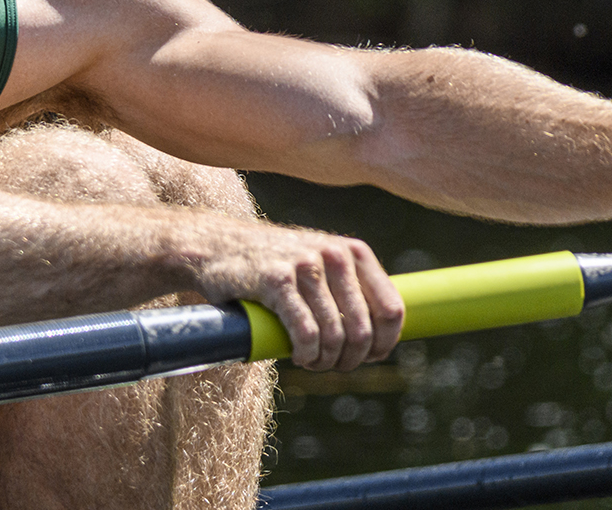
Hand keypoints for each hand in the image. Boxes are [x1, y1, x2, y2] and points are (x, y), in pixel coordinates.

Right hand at [189, 223, 404, 371]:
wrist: (219, 246)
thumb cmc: (275, 264)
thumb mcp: (321, 264)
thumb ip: (350, 288)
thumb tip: (380, 336)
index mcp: (354, 252)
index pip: (392, 308)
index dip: (385, 343)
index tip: (369, 357)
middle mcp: (334, 255)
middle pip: (363, 329)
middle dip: (352, 359)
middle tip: (334, 366)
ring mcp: (305, 265)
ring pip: (334, 336)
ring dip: (325, 361)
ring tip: (312, 362)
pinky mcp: (276, 281)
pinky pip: (306, 334)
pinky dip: (307, 355)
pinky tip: (299, 356)